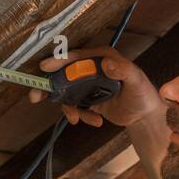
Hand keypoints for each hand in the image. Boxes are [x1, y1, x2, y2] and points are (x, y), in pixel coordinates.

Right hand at [28, 46, 162, 127]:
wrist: (144, 115)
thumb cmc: (143, 93)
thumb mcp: (135, 80)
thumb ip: (123, 70)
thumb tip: (107, 63)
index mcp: (101, 57)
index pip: (76, 56)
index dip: (59, 61)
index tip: (44, 67)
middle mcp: (90, 68)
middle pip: (63, 73)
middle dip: (49, 86)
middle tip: (35, 97)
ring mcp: (86, 84)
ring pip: (66, 93)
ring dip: (68, 108)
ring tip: (76, 119)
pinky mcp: (86, 99)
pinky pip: (74, 106)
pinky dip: (80, 115)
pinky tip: (95, 121)